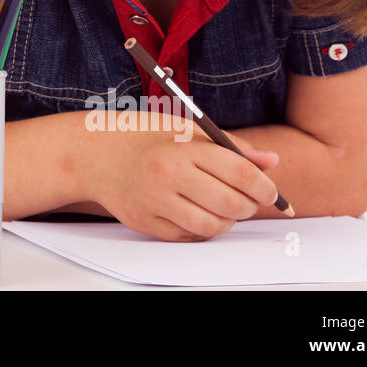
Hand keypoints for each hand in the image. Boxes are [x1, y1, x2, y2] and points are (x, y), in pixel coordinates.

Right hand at [84, 115, 279, 240]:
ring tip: (221, 207)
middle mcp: (168, 176)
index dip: (264, 187)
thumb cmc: (145, 137)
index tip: (271, 193)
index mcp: (182, 148)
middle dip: (248, 207)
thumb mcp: (187, 130)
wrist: (95, 154)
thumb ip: (232, 148)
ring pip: (211, 227)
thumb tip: (271, 162)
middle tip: (248, 202)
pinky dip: (200, 228)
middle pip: (230, 204)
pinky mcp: (145, 222)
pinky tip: (196, 211)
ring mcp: (155, 202)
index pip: (240, 173)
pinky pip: (187, 236)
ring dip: (226, 221)